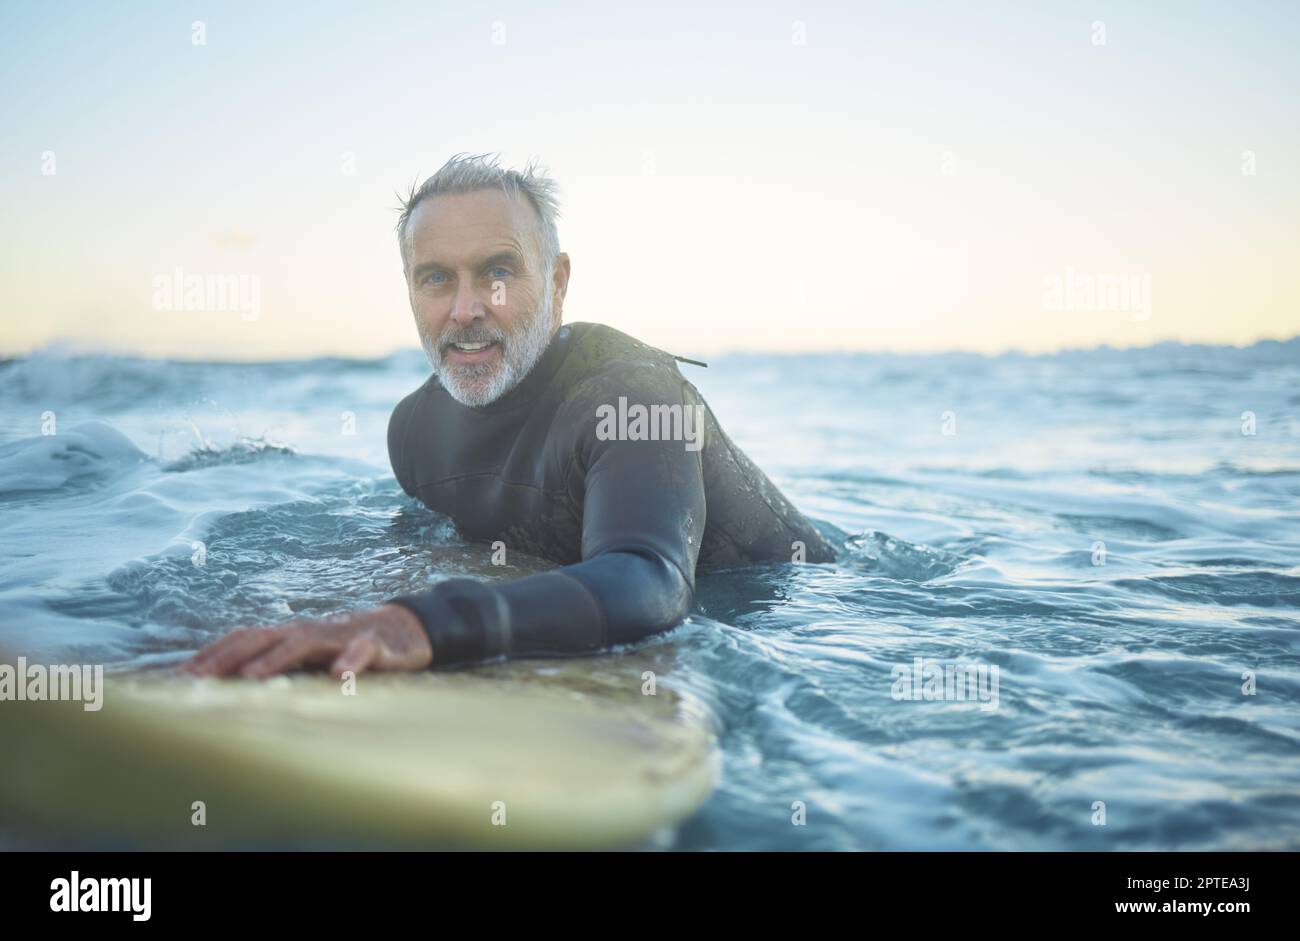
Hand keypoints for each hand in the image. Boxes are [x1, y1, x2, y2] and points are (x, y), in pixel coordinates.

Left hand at [179, 604, 432, 678]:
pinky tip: (340, 676)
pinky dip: (350, 659)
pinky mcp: (375, 644)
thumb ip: (279, 669)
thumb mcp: (310, 660)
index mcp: (290, 635)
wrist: (404, 631)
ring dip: (275, 658)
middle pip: (262, 636)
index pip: (244, 638)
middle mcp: (309, 631)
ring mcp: (341, 635)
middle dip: (228, 657)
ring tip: (250, 678)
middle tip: (200, 680)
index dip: (213, 654)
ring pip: (304, 641)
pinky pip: (362, 649)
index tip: (182, 677)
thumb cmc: (349, 650)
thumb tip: (231, 690)